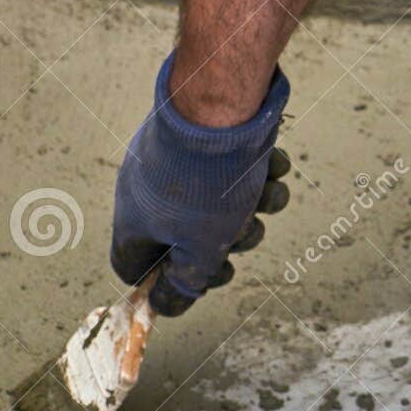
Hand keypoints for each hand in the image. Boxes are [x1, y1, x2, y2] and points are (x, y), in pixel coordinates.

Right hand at [111, 53, 291, 316]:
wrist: (226, 103)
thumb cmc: (208, 183)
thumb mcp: (202, 246)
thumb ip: (186, 281)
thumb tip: (167, 306)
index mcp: (136, 220)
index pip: (136, 266)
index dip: (169, 282)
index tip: (203, 278)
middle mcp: (154, 190)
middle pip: (189, 237)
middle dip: (227, 240)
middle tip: (243, 232)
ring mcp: (183, 163)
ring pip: (225, 203)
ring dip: (254, 205)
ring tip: (264, 193)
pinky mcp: (215, 140)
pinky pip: (241, 169)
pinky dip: (263, 172)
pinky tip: (274, 163)